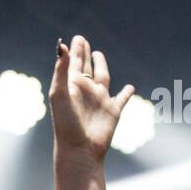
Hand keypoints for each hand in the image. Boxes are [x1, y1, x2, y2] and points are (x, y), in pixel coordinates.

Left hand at [49, 34, 134, 161]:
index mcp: (73, 86)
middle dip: (86, 54)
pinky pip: (122, 99)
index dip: (76, 50)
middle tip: (83, 40)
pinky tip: (130, 88)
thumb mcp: (60, 94)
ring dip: (101, 65)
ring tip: (99, 54)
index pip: (74, 62)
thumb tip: (63, 46)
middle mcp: (87, 91)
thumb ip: (62, 70)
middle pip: (87, 67)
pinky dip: (127, 93)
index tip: (76, 38)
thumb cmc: (66, 125)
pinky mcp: (113, 112)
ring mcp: (100, 101)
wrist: (79, 151)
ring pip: (103, 78)